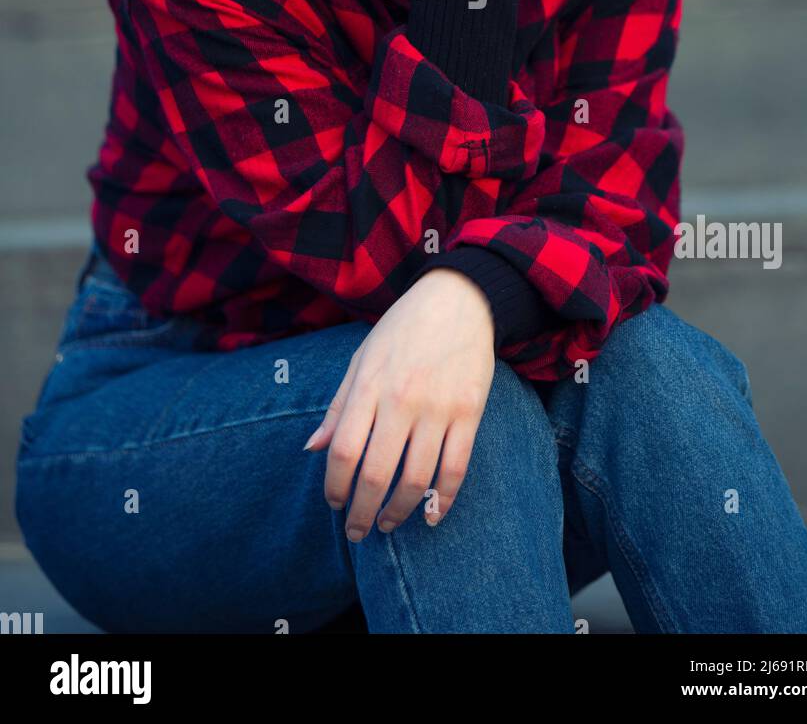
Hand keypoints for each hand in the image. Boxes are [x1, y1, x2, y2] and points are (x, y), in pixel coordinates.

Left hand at [304, 269, 496, 539]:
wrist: (459, 298)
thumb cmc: (402, 329)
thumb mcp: (362, 358)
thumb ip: (339, 407)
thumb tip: (311, 449)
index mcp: (370, 385)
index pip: (343, 450)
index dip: (334, 485)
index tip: (334, 503)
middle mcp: (402, 400)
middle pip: (376, 473)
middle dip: (363, 512)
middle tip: (358, 532)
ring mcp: (439, 408)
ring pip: (417, 478)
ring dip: (399, 512)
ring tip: (389, 524)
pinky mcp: (470, 412)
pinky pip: (456, 468)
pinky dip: (443, 499)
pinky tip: (432, 516)